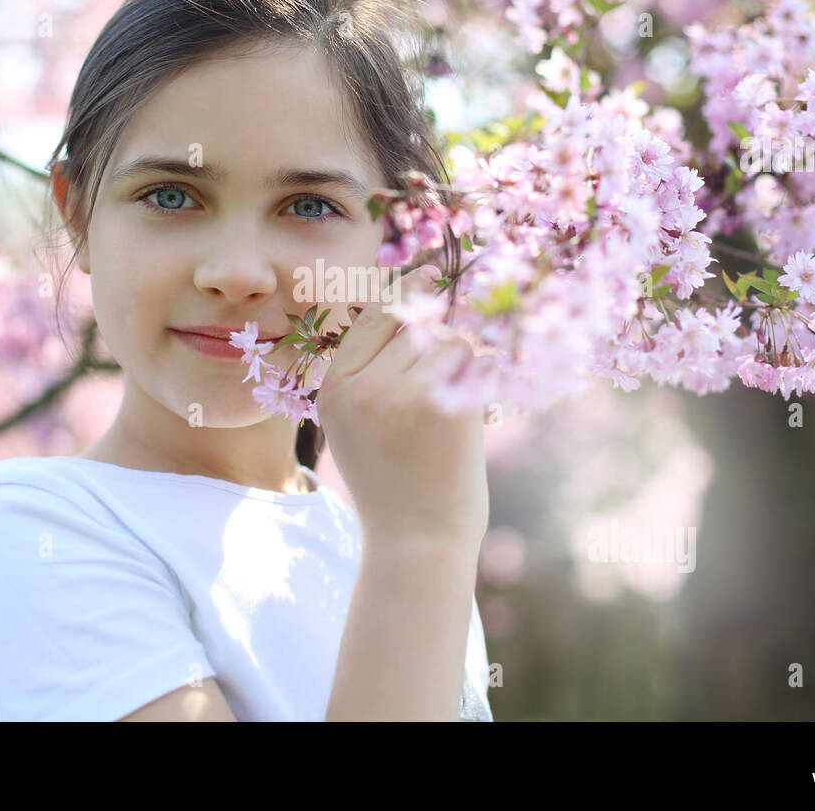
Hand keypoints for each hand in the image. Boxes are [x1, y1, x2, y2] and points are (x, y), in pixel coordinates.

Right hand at [315, 264, 489, 547]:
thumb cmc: (393, 481)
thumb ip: (370, 370)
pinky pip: (473, 362)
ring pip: (449, 339)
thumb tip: (408, 293)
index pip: (373, 315)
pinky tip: (466, 420)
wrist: (416, 541)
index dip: (404, 293)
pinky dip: (480, 382)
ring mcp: (402, 393)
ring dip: (460, 365)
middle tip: (438, 391)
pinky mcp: (442, 405)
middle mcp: (362, 387)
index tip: (428, 273)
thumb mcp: (356, 424)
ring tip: (447, 414)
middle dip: (436, 345)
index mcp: (334, 389)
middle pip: (415, 324)